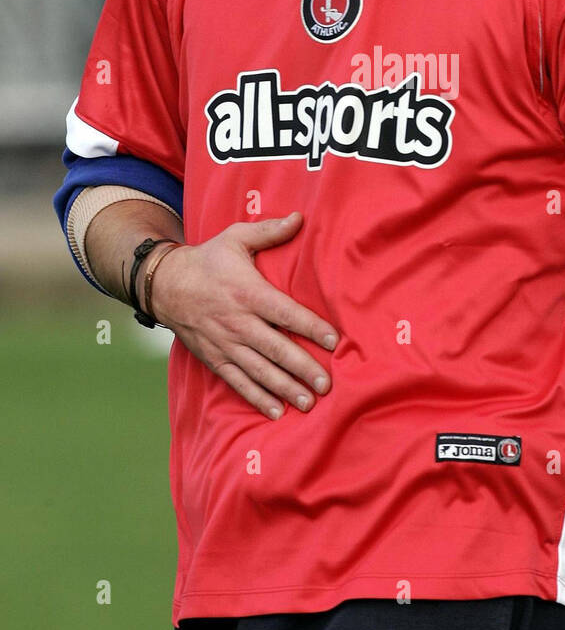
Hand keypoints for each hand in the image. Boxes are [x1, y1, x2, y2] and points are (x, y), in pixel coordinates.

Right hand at [144, 212, 338, 419]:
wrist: (165, 284)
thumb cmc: (207, 260)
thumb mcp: (235, 237)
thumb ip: (269, 230)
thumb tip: (301, 217)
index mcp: (248, 292)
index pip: (286, 313)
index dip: (311, 327)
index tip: (334, 340)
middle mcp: (238, 322)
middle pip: (276, 348)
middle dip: (303, 368)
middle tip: (327, 385)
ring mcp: (225, 344)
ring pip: (259, 371)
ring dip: (285, 388)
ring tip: (309, 403)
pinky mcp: (214, 358)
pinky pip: (238, 382)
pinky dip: (257, 398)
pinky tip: (277, 412)